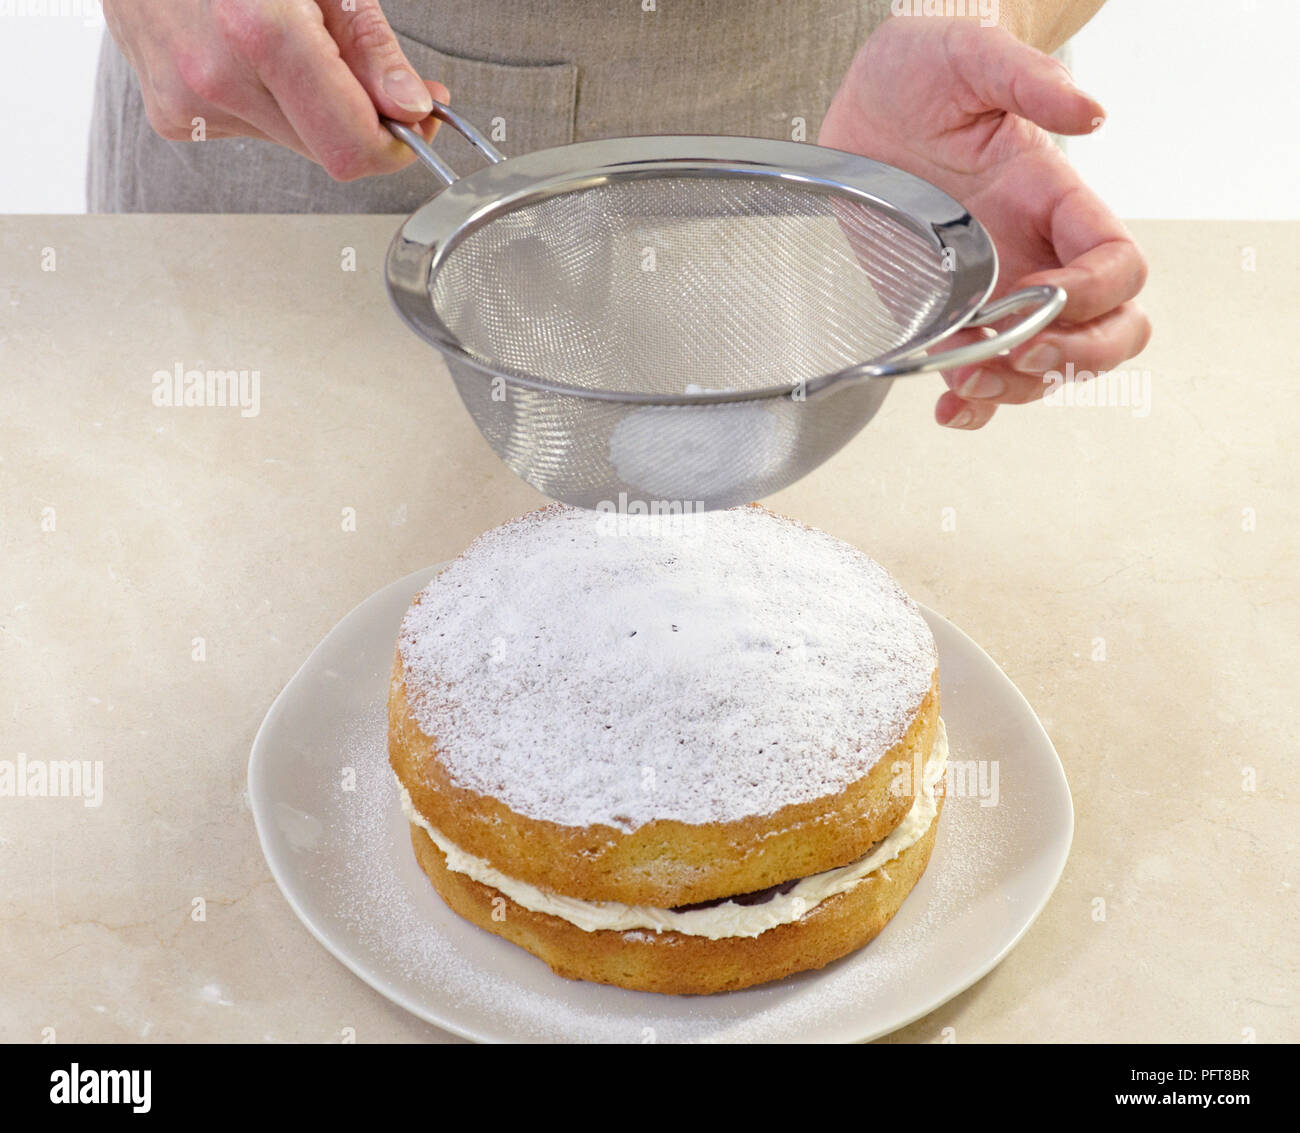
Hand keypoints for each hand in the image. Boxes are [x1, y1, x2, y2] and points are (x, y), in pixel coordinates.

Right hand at [103, 0, 447, 179]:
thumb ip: (369, 46)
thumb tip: (410, 106)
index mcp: (259, 32)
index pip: (350, 148)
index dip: (395, 145)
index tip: (415, 121)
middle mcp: (216, 77)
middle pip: (325, 149)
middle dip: (356, 119)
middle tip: (364, 69)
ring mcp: (187, 101)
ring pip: (290, 140)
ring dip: (308, 107)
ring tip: (287, 40)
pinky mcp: (170, 114)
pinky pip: (249, 128)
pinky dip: (265, 99)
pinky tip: (245, 51)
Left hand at [819, 18, 1150, 428]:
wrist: (869, 95)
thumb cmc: (926, 70)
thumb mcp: (972, 57)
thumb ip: (1028, 78)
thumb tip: (1089, 114)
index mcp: (1053, 200)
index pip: (1115, 265)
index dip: (1094, 295)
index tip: (1043, 299)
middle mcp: (1034, 253)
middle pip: (1105, 329)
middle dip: (1073, 356)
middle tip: (1020, 353)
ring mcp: (993, 290)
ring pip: (1043, 364)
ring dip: (1017, 386)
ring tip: (966, 380)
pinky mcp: (946, 312)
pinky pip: (978, 373)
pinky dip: (974, 404)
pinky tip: (951, 407)